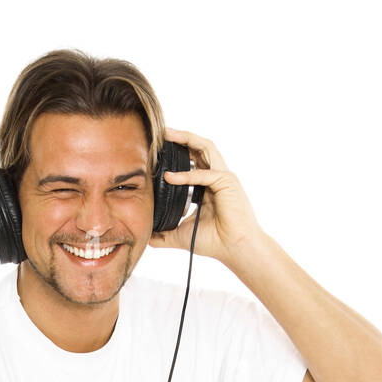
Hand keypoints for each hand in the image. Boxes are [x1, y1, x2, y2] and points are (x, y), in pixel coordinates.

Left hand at [148, 128, 263, 263]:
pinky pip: (204, 174)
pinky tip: (170, 177)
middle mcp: (216, 177)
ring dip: (186, 139)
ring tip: (167, 135)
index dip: (175, 154)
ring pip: (205, 148)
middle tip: (159, 132)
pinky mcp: (227, 182)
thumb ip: (164, 233)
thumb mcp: (181, 235)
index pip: (191, 162)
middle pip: (198, 148)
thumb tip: (146, 237)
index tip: (156, 150)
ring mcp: (223, 177)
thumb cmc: (215, 242)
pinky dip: (186, 175)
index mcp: (207, 186)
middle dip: (179, 137)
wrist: (235, 249)